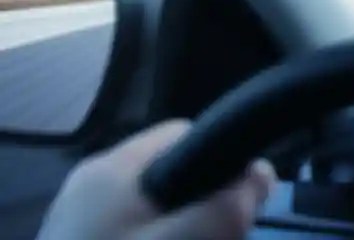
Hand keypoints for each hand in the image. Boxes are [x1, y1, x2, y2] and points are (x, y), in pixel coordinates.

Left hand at [37, 119, 275, 239]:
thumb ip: (222, 210)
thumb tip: (261, 175)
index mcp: (112, 169)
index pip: (186, 135)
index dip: (224, 164)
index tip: (241, 206)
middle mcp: (92, 184)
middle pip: (175, 174)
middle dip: (206, 207)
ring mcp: (80, 219)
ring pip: (157, 209)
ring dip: (186, 232)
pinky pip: (133, 233)